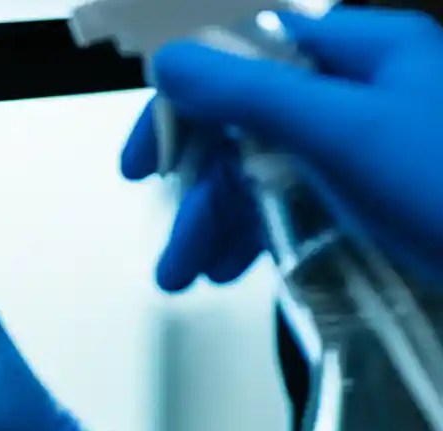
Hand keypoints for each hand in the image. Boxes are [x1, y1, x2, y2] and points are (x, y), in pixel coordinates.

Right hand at [122, 7, 442, 291]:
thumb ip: (249, 92)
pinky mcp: (385, 201)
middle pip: (252, 129)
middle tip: (173, 253)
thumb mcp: (343, 131)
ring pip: (274, 174)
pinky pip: (306, 206)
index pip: (245, 61)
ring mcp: (376, 150)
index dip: (184, 109)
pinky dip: (268, 235)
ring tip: (194, 278)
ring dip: (227, 223)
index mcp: (362, 53)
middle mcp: (366, 94)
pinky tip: (244, 268)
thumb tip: (170, 61)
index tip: (143, 165)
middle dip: (204, 192)